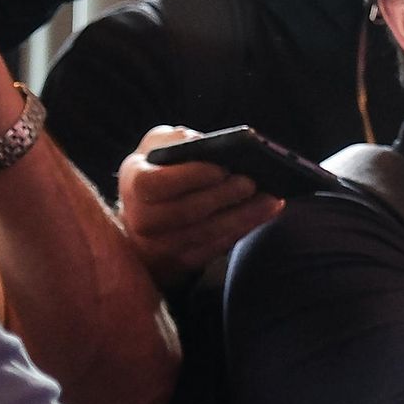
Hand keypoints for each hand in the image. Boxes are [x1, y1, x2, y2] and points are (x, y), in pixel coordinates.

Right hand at [117, 124, 280, 286]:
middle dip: (223, 197)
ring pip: (206, 233)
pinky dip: (241, 230)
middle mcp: (141, 219)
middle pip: (186, 212)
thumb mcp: (157, 146)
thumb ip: (175, 141)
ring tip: (270, 199)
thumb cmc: (158, 170)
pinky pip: (215, 248)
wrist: (143, 213)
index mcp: (133, 183)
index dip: (188, 177)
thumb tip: (204, 144)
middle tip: (252, 182)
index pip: (155, 184)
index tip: (220, 168)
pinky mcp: (181, 263)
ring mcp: (160, 247)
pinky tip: (262, 214)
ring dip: (242, 216)